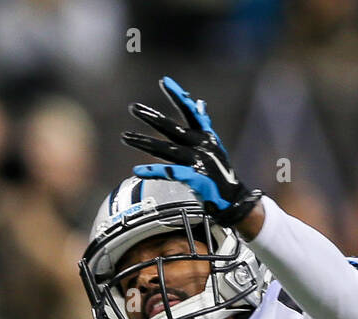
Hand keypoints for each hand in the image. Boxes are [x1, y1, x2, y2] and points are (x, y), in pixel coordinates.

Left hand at [122, 76, 261, 226]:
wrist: (231, 198)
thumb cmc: (219, 171)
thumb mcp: (213, 144)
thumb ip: (203, 124)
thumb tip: (198, 103)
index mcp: (205, 135)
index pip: (189, 111)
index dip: (178, 96)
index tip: (164, 81)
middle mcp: (200, 145)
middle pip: (171, 128)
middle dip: (151, 117)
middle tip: (133, 107)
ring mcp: (197, 161)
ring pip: (165, 149)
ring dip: (143, 142)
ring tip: (125, 136)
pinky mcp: (194, 178)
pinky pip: (169, 173)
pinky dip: (153, 171)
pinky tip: (138, 169)